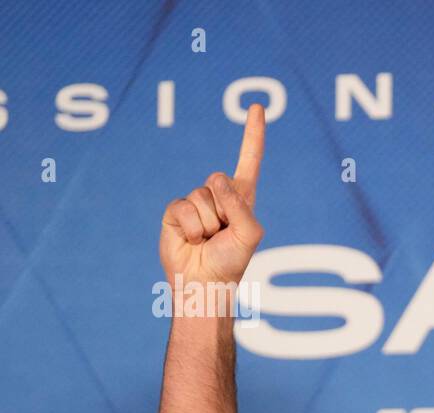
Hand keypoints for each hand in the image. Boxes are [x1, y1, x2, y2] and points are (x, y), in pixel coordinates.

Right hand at [159, 103, 265, 288]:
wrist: (204, 282)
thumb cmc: (231, 261)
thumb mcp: (250, 234)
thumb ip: (240, 206)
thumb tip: (216, 178)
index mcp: (243, 198)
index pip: (250, 161)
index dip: (253, 135)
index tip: (258, 108)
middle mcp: (219, 196)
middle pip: (220, 180)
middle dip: (224, 209)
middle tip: (223, 233)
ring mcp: (196, 202)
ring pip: (201, 196)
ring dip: (208, 223)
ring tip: (208, 239)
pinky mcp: (176, 211)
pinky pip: (183, 207)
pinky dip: (191, 227)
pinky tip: (192, 240)